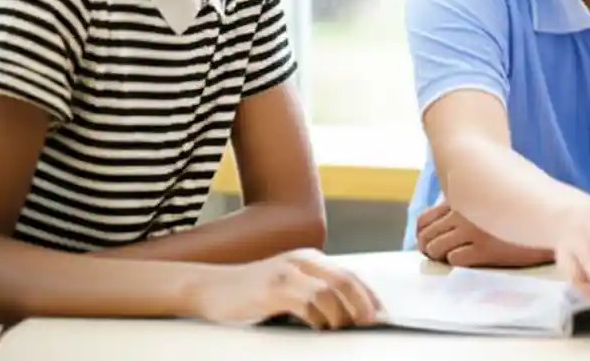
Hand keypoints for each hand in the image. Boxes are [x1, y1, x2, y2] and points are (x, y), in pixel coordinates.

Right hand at [185, 248, 381, 329]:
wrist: (208, 288)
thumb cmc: (250, 293)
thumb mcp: (288, 287)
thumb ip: (314, 294)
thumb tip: (349, 316)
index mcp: (309, 259)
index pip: (350, 275)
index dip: (369, 296)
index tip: (382, 316)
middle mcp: (302, 261)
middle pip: (345, 280)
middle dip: (363, 304)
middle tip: (371, 324)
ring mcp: (287, 272)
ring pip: (330, 291)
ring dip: (342, 314)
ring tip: (344, 329)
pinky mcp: (273, 289)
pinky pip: (307, 302)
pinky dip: (319, 317)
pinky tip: (320, 328)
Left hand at [415, 203, 553, 267]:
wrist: (547, 221)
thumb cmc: (516, 210)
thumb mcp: (487, 198)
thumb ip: (466, 203)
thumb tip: (441, 217)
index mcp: (463, 199)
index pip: (424, 219)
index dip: (421, 234)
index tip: (427, 241)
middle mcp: (465, 213)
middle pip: (426, 236)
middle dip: (428, 248)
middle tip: (436, 254)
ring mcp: (474, 231)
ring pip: (437, 249)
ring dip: (440, 256)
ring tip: (449, 258)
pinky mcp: (485, 249)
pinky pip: (455, 259)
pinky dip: (456, 261)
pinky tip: (467, 258)